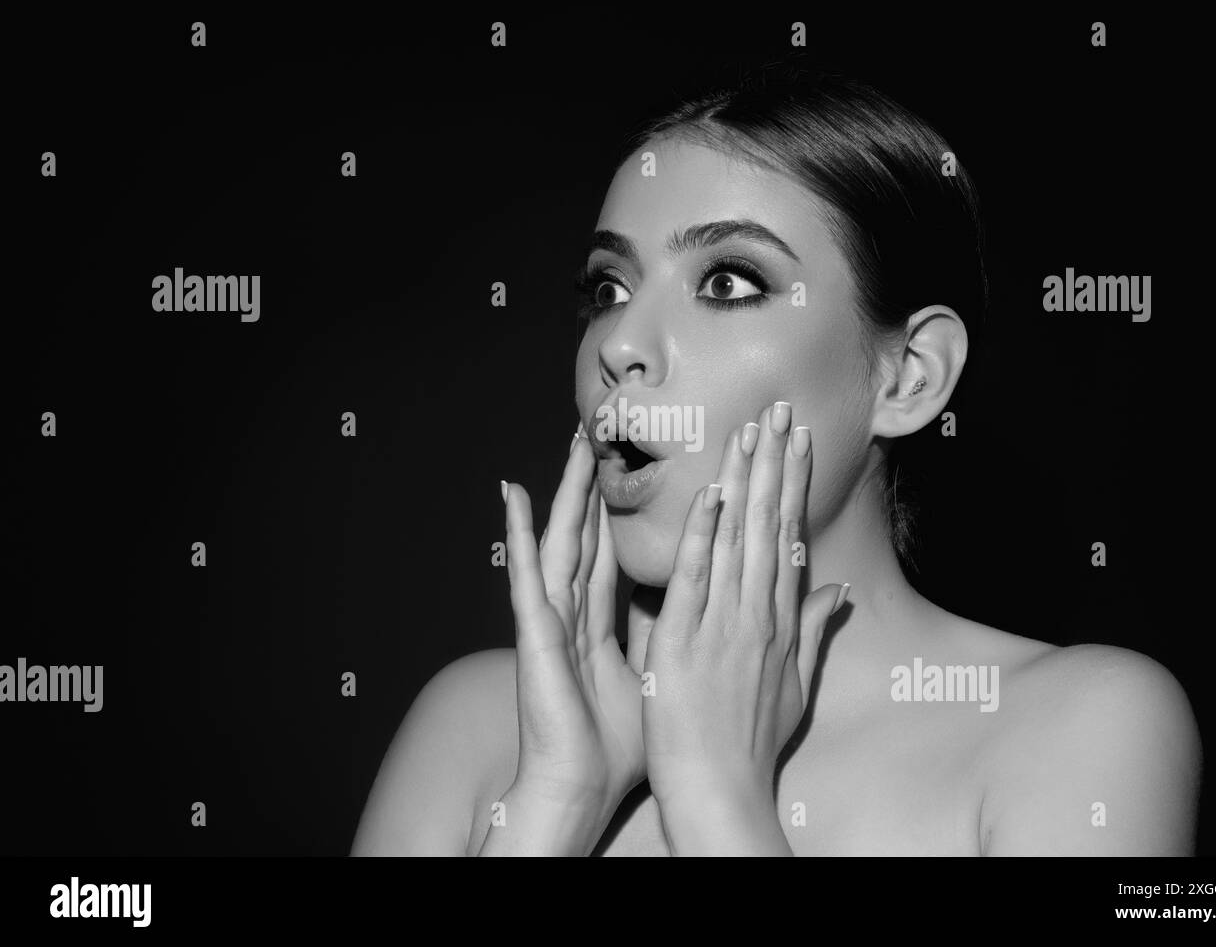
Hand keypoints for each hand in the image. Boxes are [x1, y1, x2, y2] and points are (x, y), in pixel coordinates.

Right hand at [500, 425, 645, 827]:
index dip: (613, 516)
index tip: (622, 474)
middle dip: (589, 489)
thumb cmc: (615, 748)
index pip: (608, 557)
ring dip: (564, 494)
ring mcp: (550, 619)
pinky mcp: (536, 632)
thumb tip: (693, 614)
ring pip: (559, 543)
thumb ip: (665, 641)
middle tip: (596, 437)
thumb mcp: (652, 681)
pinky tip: (512, 496)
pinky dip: (519, 534)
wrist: (582, 788)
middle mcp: (571, 615)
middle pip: (583, 539)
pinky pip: (528, 574)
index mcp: (596, 626)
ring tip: (571, 446)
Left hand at [641, 402, 847, 849]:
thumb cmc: (751, 743)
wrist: (721, 789)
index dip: (791, 486)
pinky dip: (703, 535)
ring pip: (735, 541)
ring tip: (751, 431)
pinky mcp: (683, 640)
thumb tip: (840, 590)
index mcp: (778, 621)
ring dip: (743, 483)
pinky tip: (710, 494)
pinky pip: (695, 578)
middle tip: (778, 411)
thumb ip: (813, 631)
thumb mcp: (795, 686)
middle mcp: (756, 615)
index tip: (796, 442)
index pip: (787, 538)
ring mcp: (722, 625)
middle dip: (773, 466)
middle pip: (767, 527)